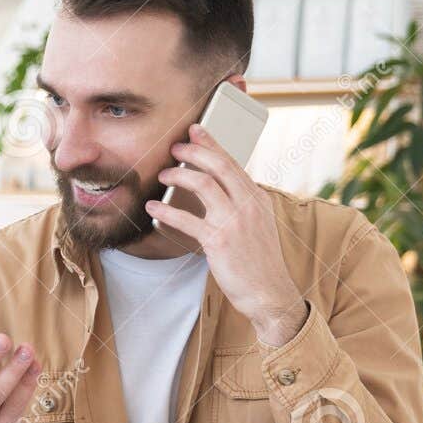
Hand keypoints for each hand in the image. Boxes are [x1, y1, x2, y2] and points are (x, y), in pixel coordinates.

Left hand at [147, 123, 307, 346]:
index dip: (212, 143)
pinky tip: (153, 206)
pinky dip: (166, 210)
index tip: (196, 130)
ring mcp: (234, 221)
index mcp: (257, 198)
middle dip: (193, 151)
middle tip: (174, 148)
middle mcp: (248, 204)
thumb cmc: (259, 261)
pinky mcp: (218, 241)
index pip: (233, 162)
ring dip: (178, 175)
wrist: (268, 292)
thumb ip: (242, 205)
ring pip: (203, 184)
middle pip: (218, 164)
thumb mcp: (258, 225)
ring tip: (163, 174)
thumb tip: (221, 189)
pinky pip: (186, 219)